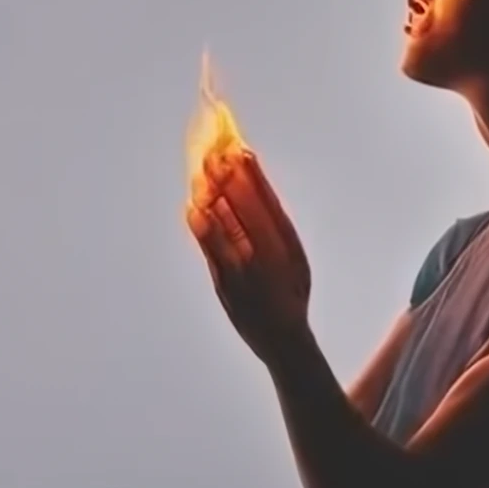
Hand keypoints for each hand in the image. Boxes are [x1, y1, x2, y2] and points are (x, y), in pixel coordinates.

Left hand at [186, 148, 311, 364]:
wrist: (281, 339)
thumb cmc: (289, 292)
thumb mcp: (294, 256)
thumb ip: (274, 225)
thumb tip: (253, 187)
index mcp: (287, 245)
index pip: (268, 201)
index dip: (253, 174)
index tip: (240, 148)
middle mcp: (267, 255)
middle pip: (246, 208)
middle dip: (230, 177)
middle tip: (215, 150)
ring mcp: (244, 270)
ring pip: (226, 225)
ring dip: (214, 195)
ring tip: (203, 168)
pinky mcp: (224, 283)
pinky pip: (211, 250)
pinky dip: (202, 227)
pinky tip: (193, 208)